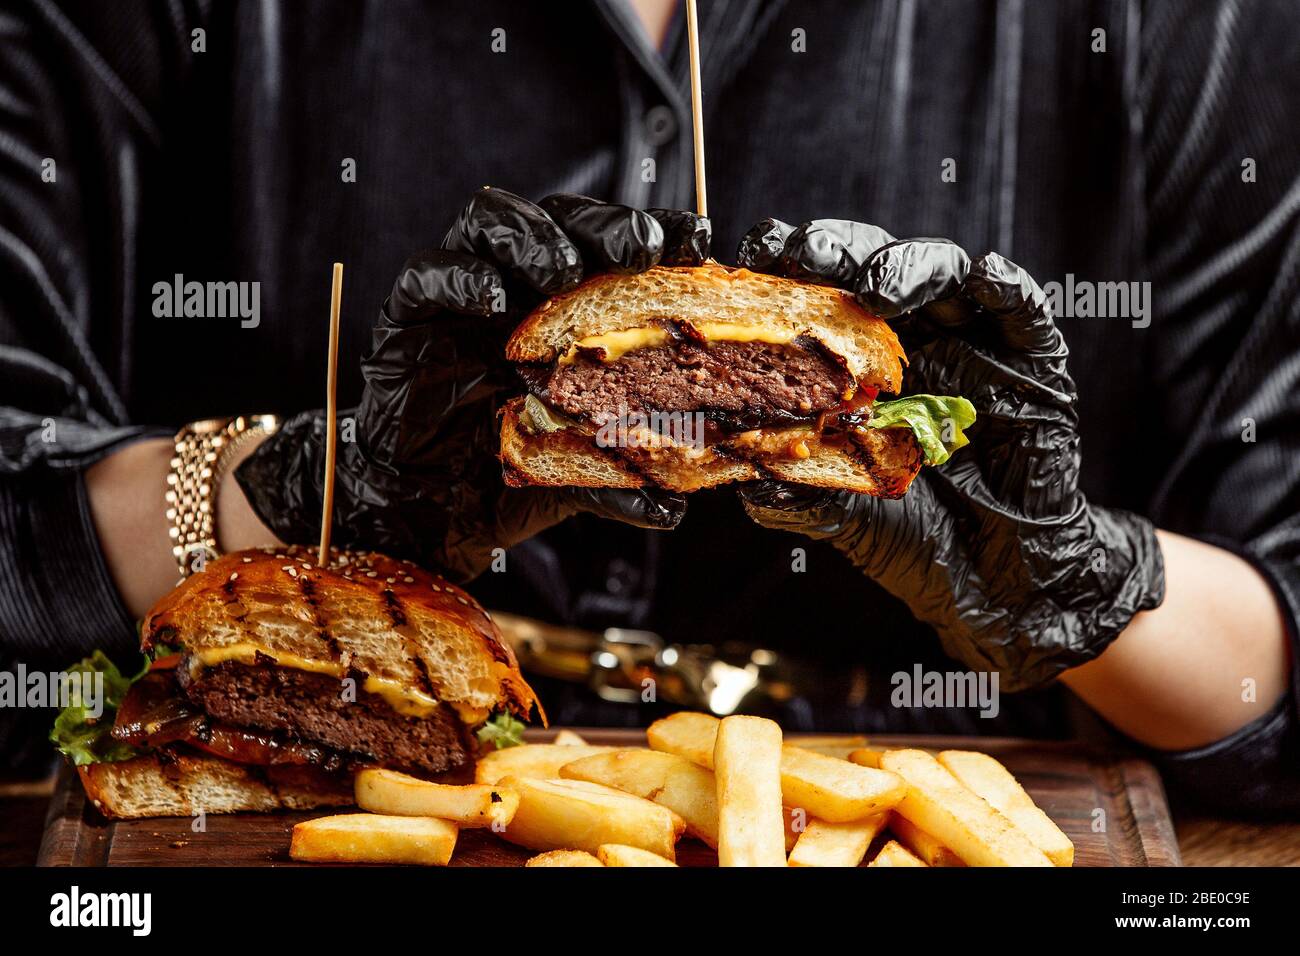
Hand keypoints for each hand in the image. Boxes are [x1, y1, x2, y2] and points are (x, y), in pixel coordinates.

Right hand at [236, 189, 709, 579]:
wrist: (434, 516)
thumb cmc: (510, 482)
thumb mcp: (579, 475)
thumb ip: (621, 479)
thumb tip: (675, 510)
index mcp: (571, 315)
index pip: (616, 251)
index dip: (657, 235)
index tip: (697, 243)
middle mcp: (521, 293)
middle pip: (562, 221)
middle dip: (607, 225)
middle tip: (641, 249)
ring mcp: (463, 299)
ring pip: (490, 223)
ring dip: (533, 236)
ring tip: (563, 270)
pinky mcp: (409, 319)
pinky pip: (427, 277)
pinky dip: (460, 279)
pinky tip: (491, 300)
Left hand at [734, 218, 1164, 689]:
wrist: (993, 579)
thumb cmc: (912, 536)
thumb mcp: (844, 515)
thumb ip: (798, 491)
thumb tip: (742, 479)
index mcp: (853, 365)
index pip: (816, 300)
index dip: (785, 274)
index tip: (750, 259)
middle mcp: (908, 342)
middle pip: (870, 270)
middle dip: (836, 251)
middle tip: (802, 252)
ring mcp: (971, 344)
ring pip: (942, 274)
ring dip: (907, 266)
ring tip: (880, 284)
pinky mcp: (1032, 362)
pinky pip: (1023, 310)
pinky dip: (1005, 287)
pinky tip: (983, 276)